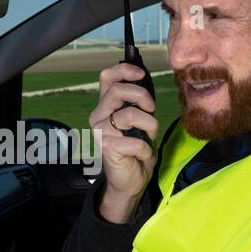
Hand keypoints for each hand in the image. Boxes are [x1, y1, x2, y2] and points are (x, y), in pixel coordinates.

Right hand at [89, 62, 158, 222]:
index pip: (107, 77)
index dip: (124, 70)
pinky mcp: (107, 147)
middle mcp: (99, 116)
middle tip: (151, 109)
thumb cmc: (136, 150)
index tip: (141, 74)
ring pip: (130, 115)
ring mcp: (101, 131)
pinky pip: (136, 141)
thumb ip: (138, 103)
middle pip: (118, 90)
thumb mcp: (140, 121)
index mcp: (106, 106)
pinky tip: (141, 155)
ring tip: (148, 136)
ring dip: (149, 125)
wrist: (130, 181)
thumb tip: (146, 83)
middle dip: (142, 96)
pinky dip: (145, 149)